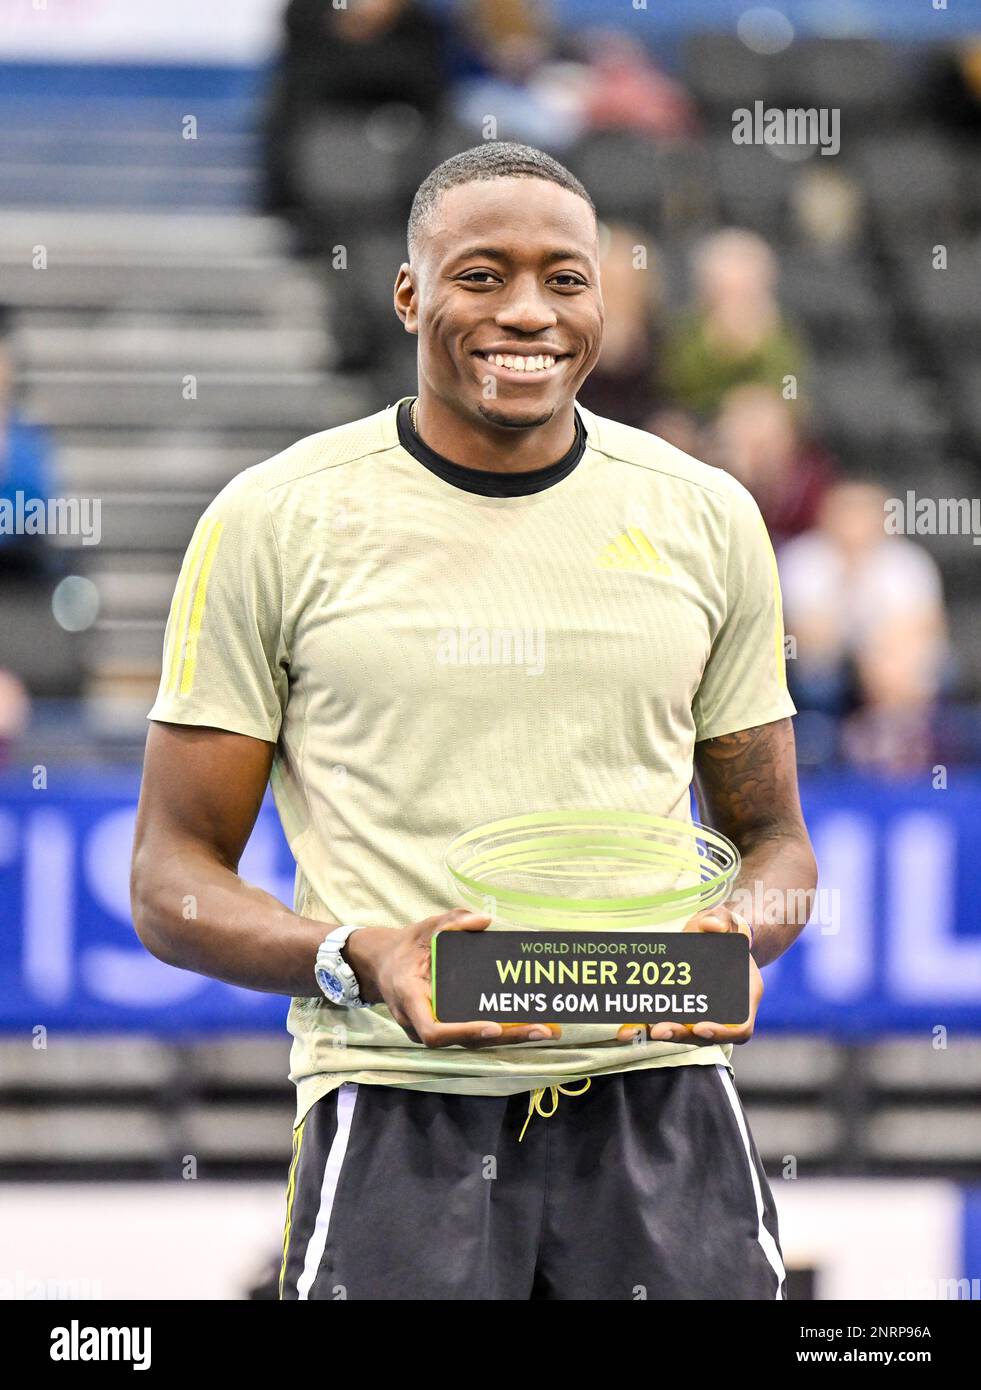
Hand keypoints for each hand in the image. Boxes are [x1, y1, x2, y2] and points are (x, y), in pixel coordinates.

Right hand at [343, 909, 561, 1048]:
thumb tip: (484, 920)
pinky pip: (474, 1034)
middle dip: (505, 1037)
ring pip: (473, 1042)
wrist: (384, 965)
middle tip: (542, 1029)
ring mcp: (434, 1029)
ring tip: (547, 1029)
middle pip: (464, 1042)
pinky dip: (502, 1030)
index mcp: (410, 1000)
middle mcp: (420, 1023)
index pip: (433, 1031)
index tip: (492, 1027)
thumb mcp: (424, 927)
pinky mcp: (447, 1027)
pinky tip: (531, 1023)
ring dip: (511, 1037)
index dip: (463, 1032)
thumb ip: (451, 921)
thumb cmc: (406, 946)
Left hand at [615, 906, 761, 1046]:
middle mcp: (724, 1012)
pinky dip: (646, 1028)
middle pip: (704, 1036)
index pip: (740, 1027)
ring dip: (658, 1034)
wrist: (714, 937)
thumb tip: (712, 925)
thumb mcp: (726, 919)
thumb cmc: (723, 930)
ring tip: (634, 1031)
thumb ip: (722, 919)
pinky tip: (625, 1030)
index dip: (722, 1032)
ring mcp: (702, 1014)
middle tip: (658, 1029)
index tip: (700, 1027)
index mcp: (744, 995)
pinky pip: (665, 1022)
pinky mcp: (681, 1011)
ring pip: (683, 1033)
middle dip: (681, 1034)